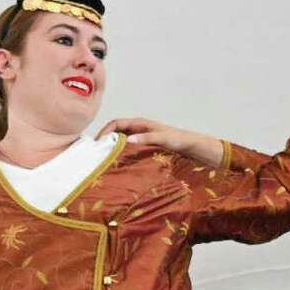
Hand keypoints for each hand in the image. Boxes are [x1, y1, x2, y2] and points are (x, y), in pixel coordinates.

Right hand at [96, 117, 220, 165]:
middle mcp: (138, 129)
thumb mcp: (163, 138)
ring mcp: (141, 139)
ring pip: (121, 142)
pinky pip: (129, 150)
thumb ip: (147, 138)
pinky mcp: (145, 148)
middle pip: (116, 133)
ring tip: (105, 161)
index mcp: (140, 123)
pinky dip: (122, 155)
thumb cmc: (179, 139)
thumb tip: (128, 140)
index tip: (97, 143)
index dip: (105, 131)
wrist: (192, 147)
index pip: (116, 123)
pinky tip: (120, 166)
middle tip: (96, 155)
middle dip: (105, 141)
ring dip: (113, 149)